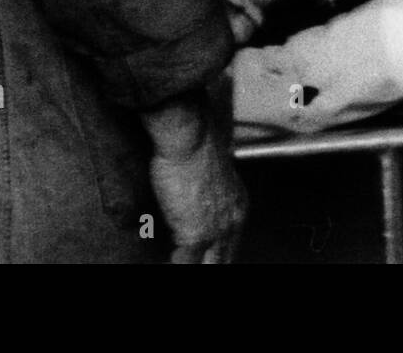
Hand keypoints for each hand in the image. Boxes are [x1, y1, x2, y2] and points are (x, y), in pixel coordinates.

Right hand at [144, 100, 246, 262]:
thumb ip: (208, 191)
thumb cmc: (195, 143)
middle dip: (208, 263)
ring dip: (189, 264)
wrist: (189, 136)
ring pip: (206, 266)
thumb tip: (194, 199)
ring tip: (176, 261)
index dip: (216, 256)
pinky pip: (184, 264)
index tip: (204, 257)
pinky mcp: (195, 235)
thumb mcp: (210, 171)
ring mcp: (216, 232)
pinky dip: (173, 264)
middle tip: (189, 260)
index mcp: (237, 208)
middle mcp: (232, 223)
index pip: (231, 245)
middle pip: (222, 261)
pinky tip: (165, 262)